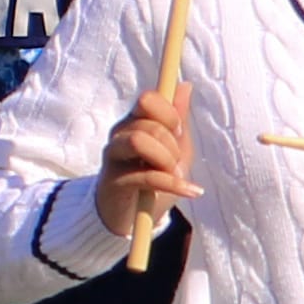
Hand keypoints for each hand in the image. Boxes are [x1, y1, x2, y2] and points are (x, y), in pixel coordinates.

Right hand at [95, 89, 194, 247]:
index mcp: (134, 123)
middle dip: (172, 144)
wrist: (131, 218)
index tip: (178, 132)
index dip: (168, 113)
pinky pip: (146, 175)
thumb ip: (178, 120)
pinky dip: (174, 183)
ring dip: (166, 160)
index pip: (147, 99)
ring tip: (174, 175)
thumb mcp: (175, 149)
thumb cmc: (154, 180)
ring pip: (139, 141)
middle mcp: (119, 135)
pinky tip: (190, 191)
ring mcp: (113, 156)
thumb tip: (185, 85)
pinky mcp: (113, 181)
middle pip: (148, 123)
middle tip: (175, 163)